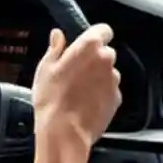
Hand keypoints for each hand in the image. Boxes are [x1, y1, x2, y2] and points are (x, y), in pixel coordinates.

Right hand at [31, 24, 121, 153]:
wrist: (64, 132)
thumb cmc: (51, 99)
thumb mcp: (45, 69)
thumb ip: (55, 48)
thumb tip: (58, 35)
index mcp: (89, 46)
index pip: (103, 29)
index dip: (95, 35)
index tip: (85, 43)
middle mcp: (106, 60)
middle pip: (105, 52)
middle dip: (94, 58)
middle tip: (76, 71)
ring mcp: (113, 80)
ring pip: (108, 72)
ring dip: (98, 77)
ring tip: (78, 90)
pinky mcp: (117, 98)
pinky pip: (109, 90)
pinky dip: (101, 93)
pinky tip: (85, 102)